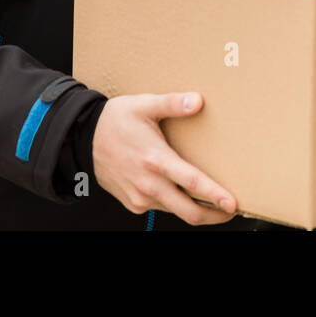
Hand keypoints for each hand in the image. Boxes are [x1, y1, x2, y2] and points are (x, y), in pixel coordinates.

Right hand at [92, 91, 237, 225]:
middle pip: (188, 211)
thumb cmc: (115, 120)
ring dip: (195, 210)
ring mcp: (140, 197)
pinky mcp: (133, 203)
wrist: (83, 139)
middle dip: (213, 215)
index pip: (191, 182)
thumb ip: (173, 103)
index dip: (214, 195)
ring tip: (211, 201)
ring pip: (175, 211)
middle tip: (230, 211)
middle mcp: (148, 184)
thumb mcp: (144, 105)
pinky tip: (182, 193)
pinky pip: (160, 208)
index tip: (232, 204)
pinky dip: (175, 204)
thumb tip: (198, 101)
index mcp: (155, 160)